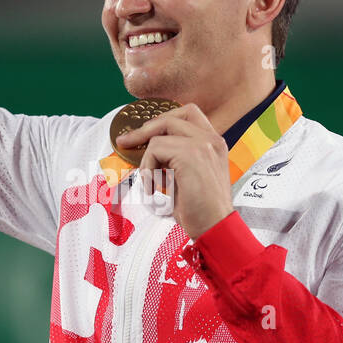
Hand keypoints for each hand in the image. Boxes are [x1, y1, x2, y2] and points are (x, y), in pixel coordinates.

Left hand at [116, 104, 234, 239]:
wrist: (215, 227)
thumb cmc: (202, 211)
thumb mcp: (190, 177)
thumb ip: (177, 159)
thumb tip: (150, 151)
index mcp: (214, 143)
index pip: (188, 115)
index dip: (163, 120)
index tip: (145, 133)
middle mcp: (212, 139)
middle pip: (171, 118)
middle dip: (144, 129)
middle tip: (126, 141)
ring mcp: (204, 144)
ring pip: (160, 135)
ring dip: (147, 159)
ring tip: (152, 182)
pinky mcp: (192, 153)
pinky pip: (156, 149)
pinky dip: (148, 168)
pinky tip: (156, 187)